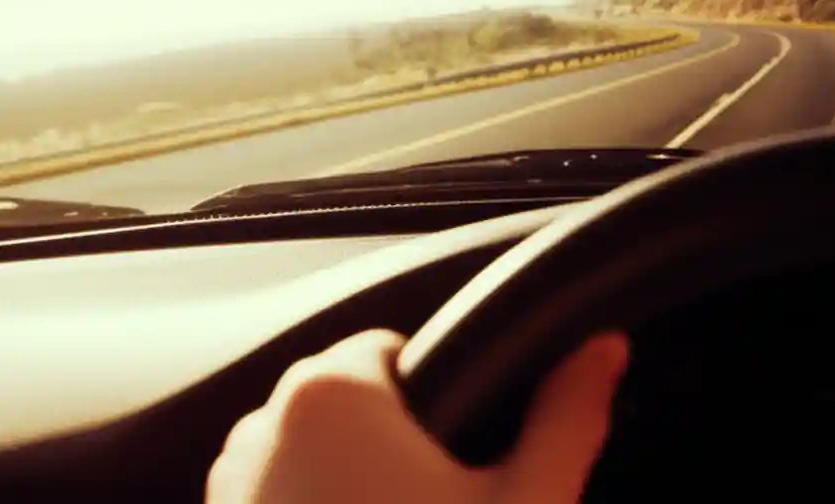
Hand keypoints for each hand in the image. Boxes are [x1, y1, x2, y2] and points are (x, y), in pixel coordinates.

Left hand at [206, 329, 628, 503]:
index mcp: (330, 395)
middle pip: (348, 401)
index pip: (389, 347)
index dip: (438, 397)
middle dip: (393, 442)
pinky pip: (278, 501)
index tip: (461, 458)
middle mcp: (259, 430)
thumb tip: (606, 346)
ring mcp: (228, 491)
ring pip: (310, 453)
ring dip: (353, 483)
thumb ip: (567, 416)